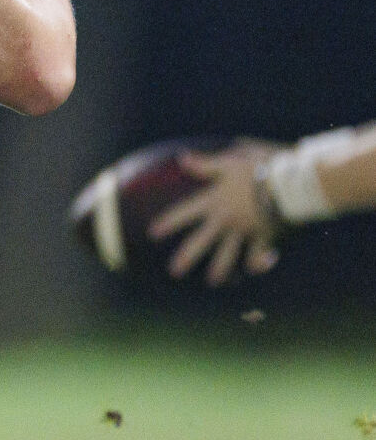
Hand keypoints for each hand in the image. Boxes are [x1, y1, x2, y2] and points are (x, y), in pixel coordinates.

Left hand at [147, 140, 283, 285]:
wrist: (285, 186)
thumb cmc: (256, 171)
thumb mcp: (228, 164)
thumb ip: (205, 165)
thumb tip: (182, 158)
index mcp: (213, 203)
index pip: (184, 213)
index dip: (168, 222)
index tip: (153, 233)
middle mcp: (225, 221)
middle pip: (201, 242)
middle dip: (187, 258)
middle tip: (174, 271)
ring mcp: (244, 231)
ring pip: (228, 254)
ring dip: (220, 269)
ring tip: (213, 281)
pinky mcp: (264, 237)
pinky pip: (258, 255)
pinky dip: (257, 264)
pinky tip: (252, 271)